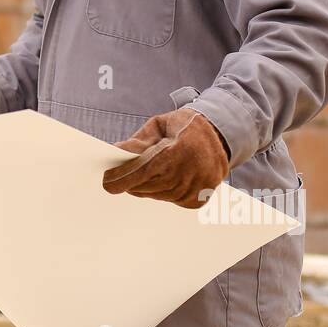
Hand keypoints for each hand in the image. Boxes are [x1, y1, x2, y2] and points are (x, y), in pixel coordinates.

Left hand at [103, 108, 228, 208]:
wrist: (219, 136)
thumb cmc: (183, 128)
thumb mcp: (159, 125)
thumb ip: (138, 141)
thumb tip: (116, 152)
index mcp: (179, 150)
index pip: (144, 170)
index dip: (123, 178)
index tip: (107, 182)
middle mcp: (190, 171)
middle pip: (149, 186)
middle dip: (131, 183)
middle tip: (117, 179)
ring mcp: (197, 188)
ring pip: (159, 195)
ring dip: (146, 188)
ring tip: (141, 177)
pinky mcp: (200, 199)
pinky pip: (172, 200)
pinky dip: (163, 193)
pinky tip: (163, 181)